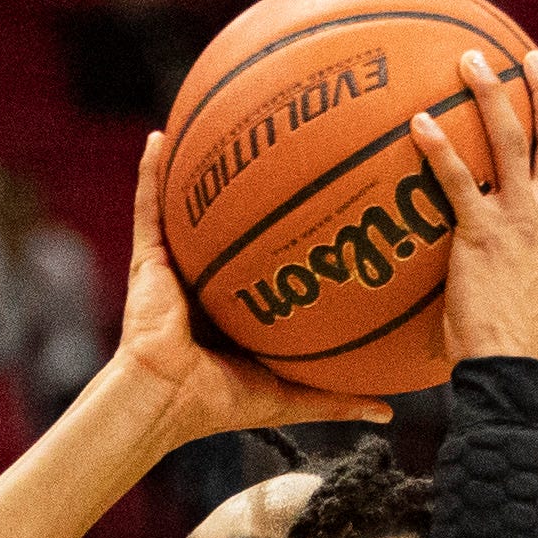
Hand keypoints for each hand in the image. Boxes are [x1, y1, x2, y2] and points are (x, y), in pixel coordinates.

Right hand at [109, 130, 393, 447]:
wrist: (167, 399)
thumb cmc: (220, 403)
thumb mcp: (291, 395)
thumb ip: (337, 397)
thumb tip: (389, 410)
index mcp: (237, 305)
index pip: (270, 258)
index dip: (295, 229)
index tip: (330, 201)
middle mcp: (207, 278)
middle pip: (235, 222)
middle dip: (254, 186)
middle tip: (289, 145)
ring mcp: (176, 265)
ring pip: (190, 206)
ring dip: (201, 167)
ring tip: (222, 126)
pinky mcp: (148, 260)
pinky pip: (149, 206)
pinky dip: (149, 172)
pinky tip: (156, 136)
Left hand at [408, 48, 537, 367]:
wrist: (515, 373)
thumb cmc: (525, 355)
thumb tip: (528, 281)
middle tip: (530, 58)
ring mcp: (520, 221)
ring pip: (511, 140)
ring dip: (491, 94)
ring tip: (472, 61)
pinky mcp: (482, 234)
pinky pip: (457, 179)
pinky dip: (439, 147)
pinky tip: (420, 121)